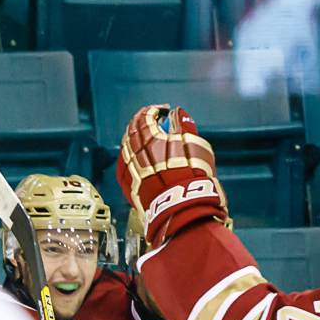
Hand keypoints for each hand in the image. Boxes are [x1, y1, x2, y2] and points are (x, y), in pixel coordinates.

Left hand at [117, 105, 226, 248]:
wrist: (184, 210)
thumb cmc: (193, 176)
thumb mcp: (196, 146)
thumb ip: (185, 126)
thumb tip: (178, 113)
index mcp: (151, 139)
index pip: (145, 118)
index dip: (152, 111)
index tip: (160, 110)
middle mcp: (137, 153)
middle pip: (132, 133)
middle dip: (139, 123)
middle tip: (148, 120)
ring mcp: (131, 172)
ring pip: (125, 150)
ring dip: (132, 141)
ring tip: (141, 139)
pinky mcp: (130, 188)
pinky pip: (123, 168)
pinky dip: (128, 159)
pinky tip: (133, 159)